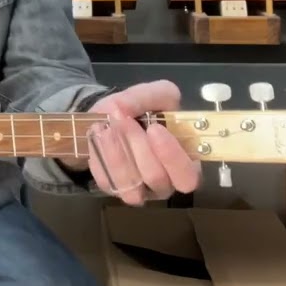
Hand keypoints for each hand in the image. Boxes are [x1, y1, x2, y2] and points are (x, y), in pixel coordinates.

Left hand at [84, 80, 201, 204]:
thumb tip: (137, 106)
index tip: (155, 129)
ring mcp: (138, 191)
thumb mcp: (151, 94)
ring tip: (106, 127)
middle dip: (138, 146)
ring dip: (117, 153)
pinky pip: (107, 181)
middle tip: (124, 120)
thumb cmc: (138, 110)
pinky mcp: (113, 188)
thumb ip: (153, 96)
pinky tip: (97, 136)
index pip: (188, 176)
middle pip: (156, 178)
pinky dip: (101, 157)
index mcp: (184, 163)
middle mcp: (164, 183)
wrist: (106, 118)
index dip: (172, 156)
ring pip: (130, 185)